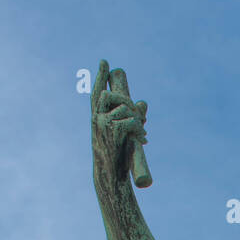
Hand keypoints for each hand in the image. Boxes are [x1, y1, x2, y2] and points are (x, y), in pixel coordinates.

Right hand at [91, 59, 148, 190]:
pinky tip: (142, 139)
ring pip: (124, 108)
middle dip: (126, 101)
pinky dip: (139, 128)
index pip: (96, 93)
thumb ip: (131, 117)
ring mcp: (102, 124)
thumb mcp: (123, 135)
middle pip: (110, 94)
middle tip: (138, 114)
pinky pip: (130, 120)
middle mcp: (96, 118)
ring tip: (142, 134)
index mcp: (97, 117)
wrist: (112, 177)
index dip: (100, 77)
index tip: (105, 62)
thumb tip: (143, 102)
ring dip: (137, 119)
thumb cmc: (116, 157)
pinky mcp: (112, 131)